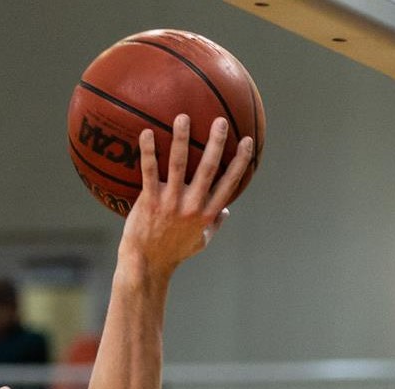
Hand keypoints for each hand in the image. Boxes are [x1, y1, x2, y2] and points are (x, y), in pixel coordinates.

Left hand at [120, 115, 253, 275]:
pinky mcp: (149, 202)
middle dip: (215, 143)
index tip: (247, 141)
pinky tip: (147, 133)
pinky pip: (149, 172)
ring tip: (182, 118)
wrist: (147, 264)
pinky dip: (148, 151)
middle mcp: (192, 206)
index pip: (229, 183)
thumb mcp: (200, 242)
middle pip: (207, 169)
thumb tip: (227, 211)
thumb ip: (215, 225)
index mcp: (207, 213)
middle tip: (220, 121)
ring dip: (181, 139)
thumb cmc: (174, 251)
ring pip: (177, 165)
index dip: (239, 162)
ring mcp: (170, 202)